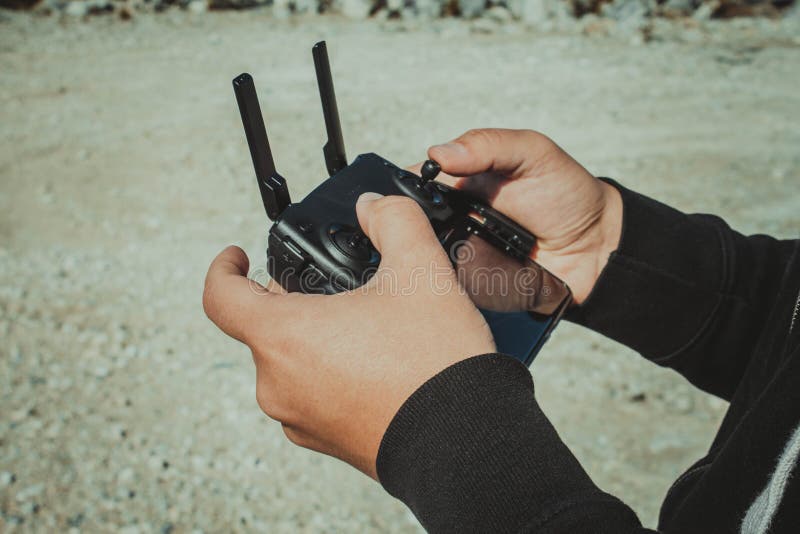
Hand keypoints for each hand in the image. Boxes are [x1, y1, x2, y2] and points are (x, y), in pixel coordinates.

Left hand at [203, 194, 494, 478]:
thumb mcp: (420, 270)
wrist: (467, 443)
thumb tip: (375, 206)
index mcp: (284, 337)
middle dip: (293, 300)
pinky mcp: (328, 443)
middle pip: (265, 328)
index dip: (224, 268)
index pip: (221, 297)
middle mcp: (279, 385)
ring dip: (316, 338)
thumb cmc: (434, 363)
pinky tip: (379, 364)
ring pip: (291, 363)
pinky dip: (333, 373)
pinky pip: (314, 396)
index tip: (239, 256)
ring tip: (367, 325)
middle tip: (336, 286)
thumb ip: (393, 220)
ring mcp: (301, 420)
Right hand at [419, 129, 622, 304]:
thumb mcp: (532, 153)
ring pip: (424, 259)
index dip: (400, 194)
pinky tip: (440, 284)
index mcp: (460, 183)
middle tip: (414, 235)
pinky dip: (442, 284)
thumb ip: (489, 145)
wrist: (597, 250)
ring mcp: (461, 254)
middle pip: (411, 227)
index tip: (398, 201)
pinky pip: (447, 286)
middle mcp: (453, 219)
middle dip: (407, 231)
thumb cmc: (567, 194)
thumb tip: (437, 153)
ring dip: (423, 260)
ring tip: (424, 261)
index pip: (412, 187)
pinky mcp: (473, 285)